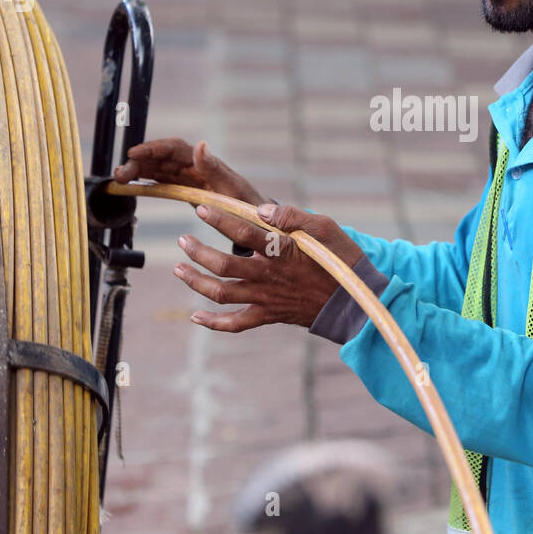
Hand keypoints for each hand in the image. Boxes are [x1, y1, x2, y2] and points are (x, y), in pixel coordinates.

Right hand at [113, 137, 265, 206]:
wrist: (258, 222)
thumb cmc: (249, 204)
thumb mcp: (233, 188)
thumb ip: (215, 168)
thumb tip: (201, 143)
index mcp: (204, 163)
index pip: (175, 148)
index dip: (153, 149)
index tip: (133, 154)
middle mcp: (195, 167)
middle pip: (161, 158)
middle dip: (138, 162)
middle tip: (119, 174)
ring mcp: (189, 178)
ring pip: (158, 169)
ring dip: (138, 171)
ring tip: (119, 180)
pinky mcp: (186, 190)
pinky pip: (162, 182)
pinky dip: (146, 182)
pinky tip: (131, 185)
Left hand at [173, 202, 364, 332]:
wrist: (353, 302)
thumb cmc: (341, 259)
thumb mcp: (324, 228)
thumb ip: (292, 216)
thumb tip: (260, 209)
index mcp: (282, 251)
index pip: (244, 232)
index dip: (220, 220)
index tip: (202, 209)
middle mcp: (269, 276)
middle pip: (224, 265)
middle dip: (198, 252)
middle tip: (182, 240)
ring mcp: (266, 298)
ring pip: (222, 293)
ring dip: (196, 282)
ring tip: (178, 269)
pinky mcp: (268, 315)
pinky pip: (236, 324)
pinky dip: (214, 323)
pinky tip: (196, 317)